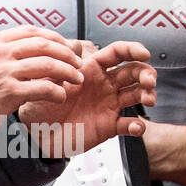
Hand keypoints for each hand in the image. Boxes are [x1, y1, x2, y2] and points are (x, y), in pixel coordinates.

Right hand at [0, 26, 83, 124]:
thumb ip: (7, 53)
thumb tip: (35, 49)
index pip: (30, 31)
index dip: (53, 36)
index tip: (66, 44)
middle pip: (44, 45)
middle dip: (67, 52)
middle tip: (78, 63)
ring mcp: (2, 72)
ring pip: (48, 64)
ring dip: (69, 71)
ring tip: (77, 79)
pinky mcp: (7, 93)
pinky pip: (43, 88)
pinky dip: (58, 91)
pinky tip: (61, 96)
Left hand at [17, 40, 157, 155]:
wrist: (36, 136)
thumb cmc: (39, 108)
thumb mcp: (42, 83)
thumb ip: (57, 69)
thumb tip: (74, 55)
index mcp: (91, 70)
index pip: (117, 53)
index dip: (133, 50)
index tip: (144, 53)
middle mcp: (105, 85)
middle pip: (134, 72)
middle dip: (146, 73)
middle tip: (149, 81)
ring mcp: (110, 105)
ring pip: (137, 94)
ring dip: (148, 94)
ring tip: (148, 99)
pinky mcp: (110, 125)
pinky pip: (129, 125)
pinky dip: (137, 126)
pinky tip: (135, 127)